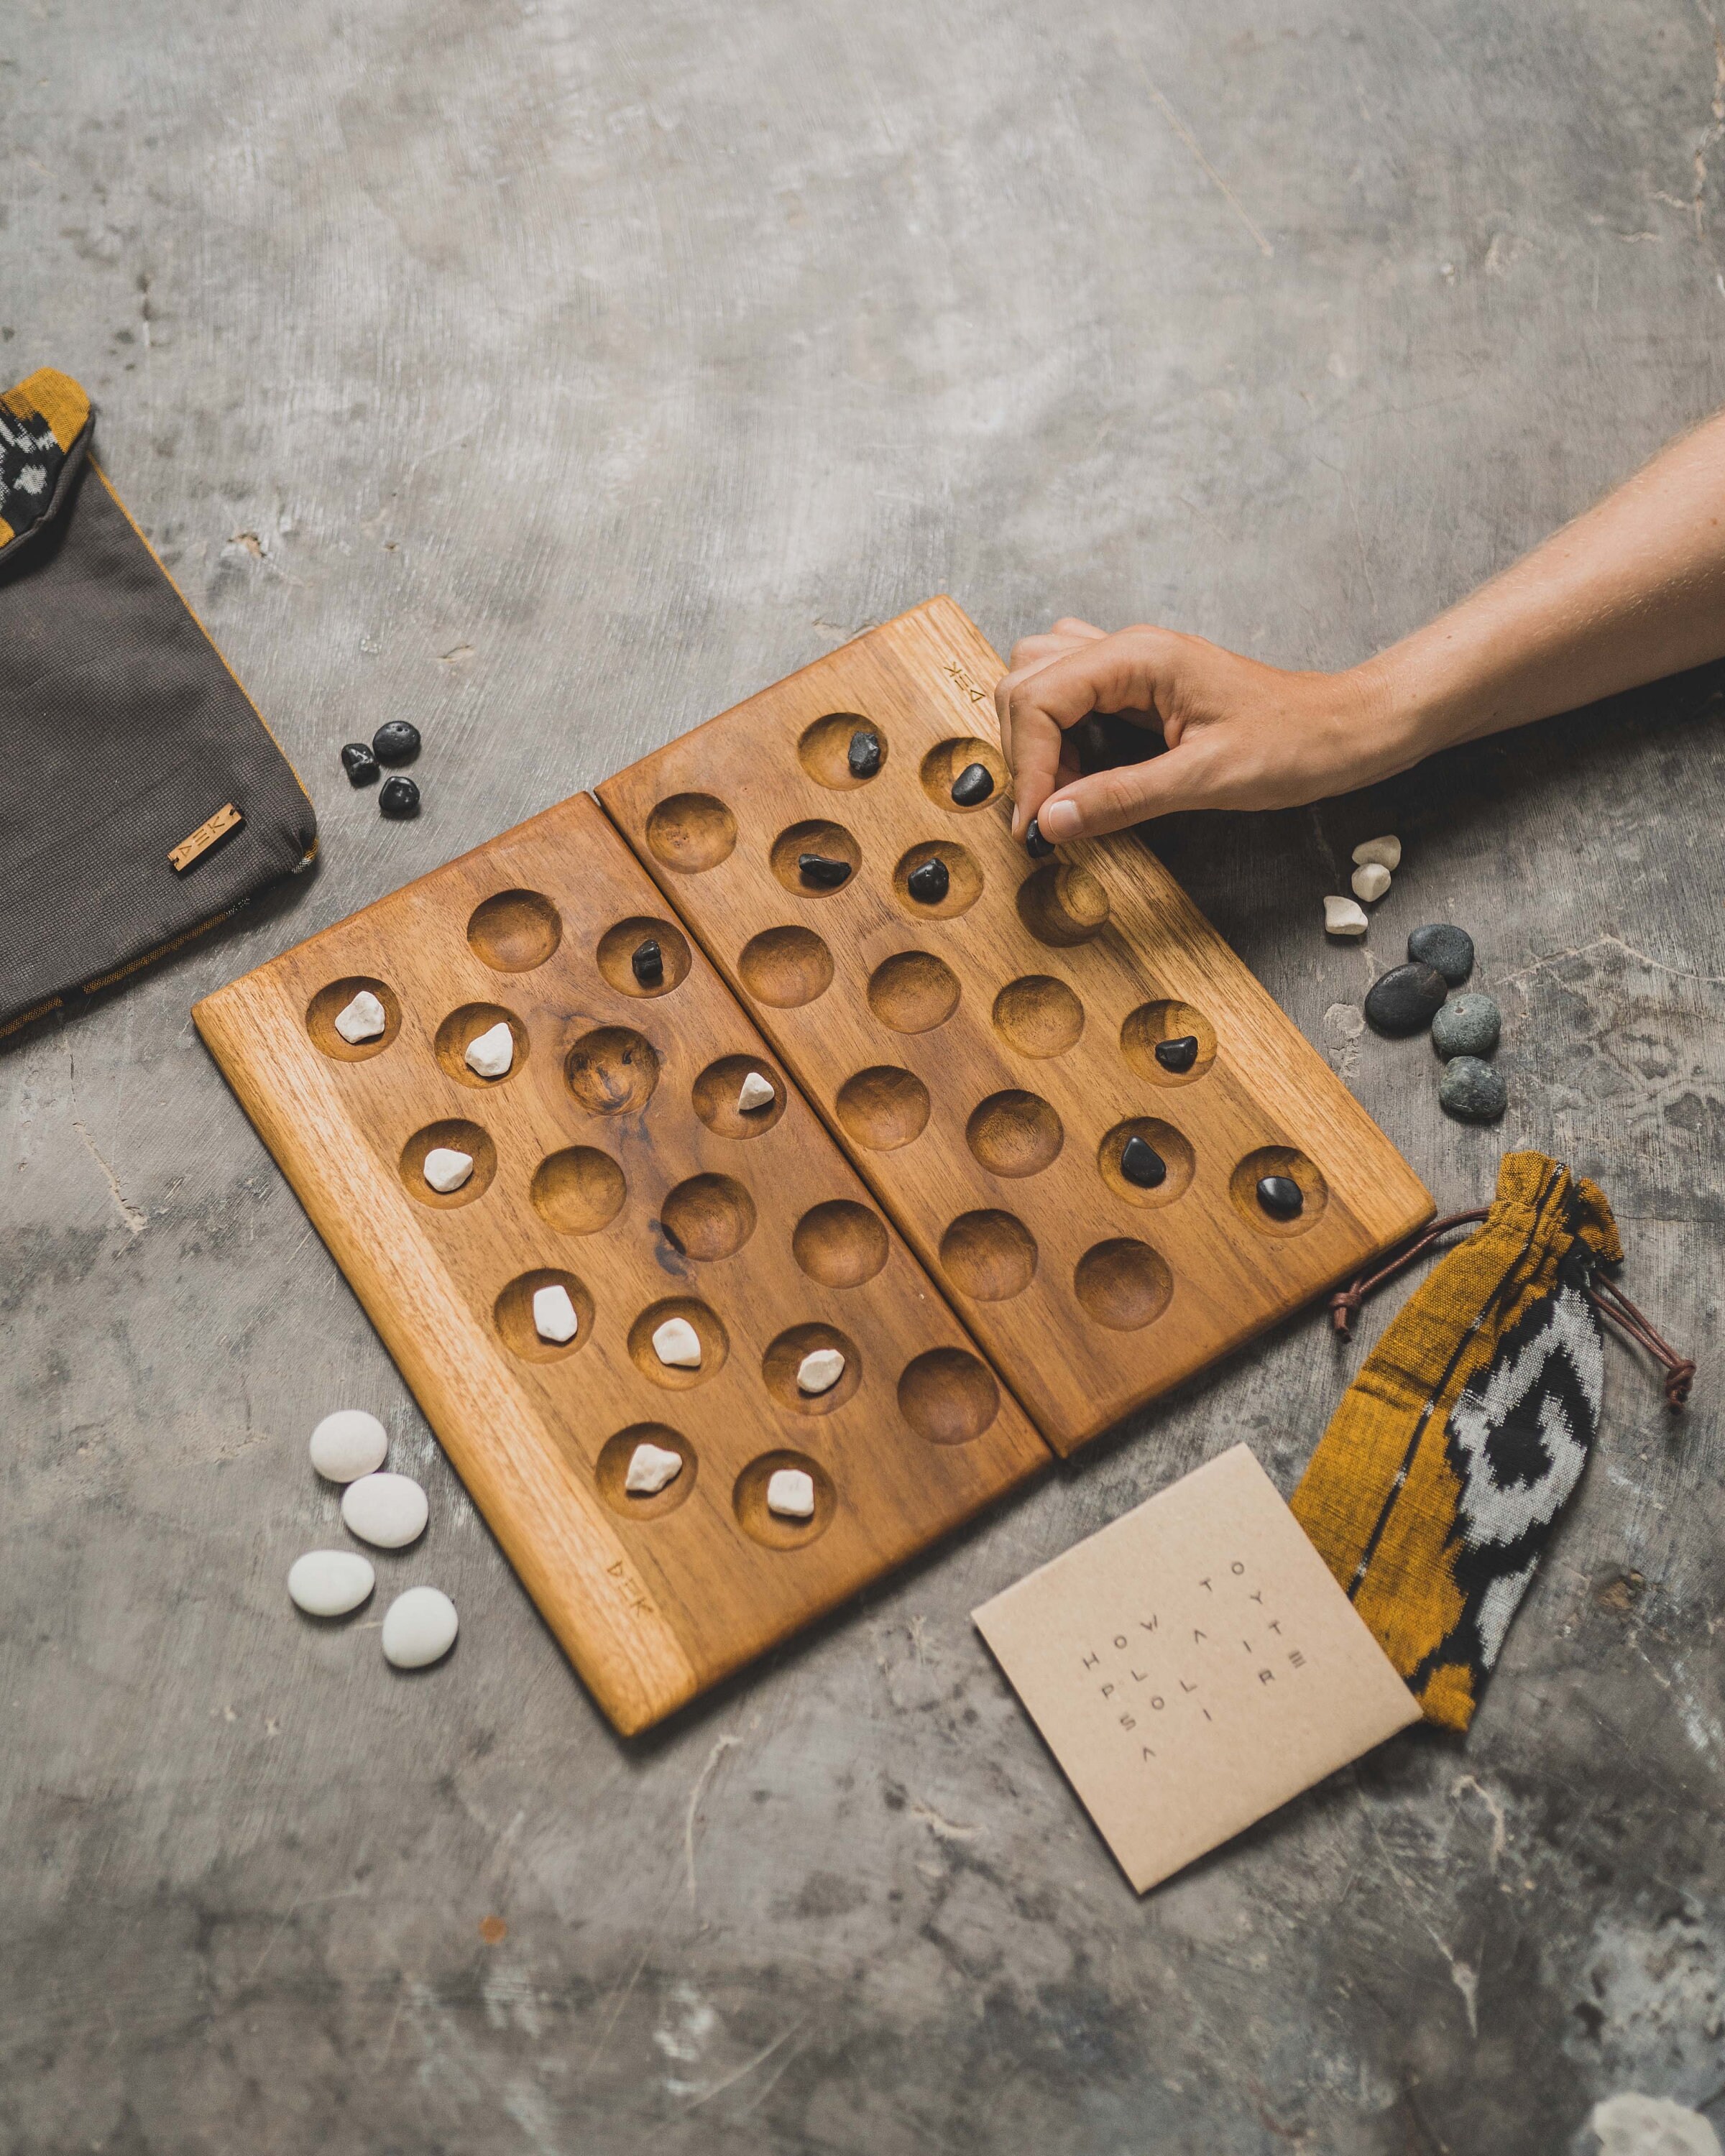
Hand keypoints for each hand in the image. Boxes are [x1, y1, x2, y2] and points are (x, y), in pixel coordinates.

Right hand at [995, 618, 1409, 842]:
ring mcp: (1133, 662)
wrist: (1345, 729)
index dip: (1028, 765)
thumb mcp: (1206, 781)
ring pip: (1040, 677)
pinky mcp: (1141, 684)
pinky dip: (1059, 730)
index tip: (1035, 823)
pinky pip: (1072, 691)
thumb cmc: (1293, 743)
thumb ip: (1121, 797)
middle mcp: (1128, 649)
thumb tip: (1051, 820)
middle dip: (1025, 750)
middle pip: (1026, 679)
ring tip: (1067, 788)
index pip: (1039, 696)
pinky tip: (1084, 769)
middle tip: (1049, 810)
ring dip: (1037, 736)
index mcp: (1139, 657)